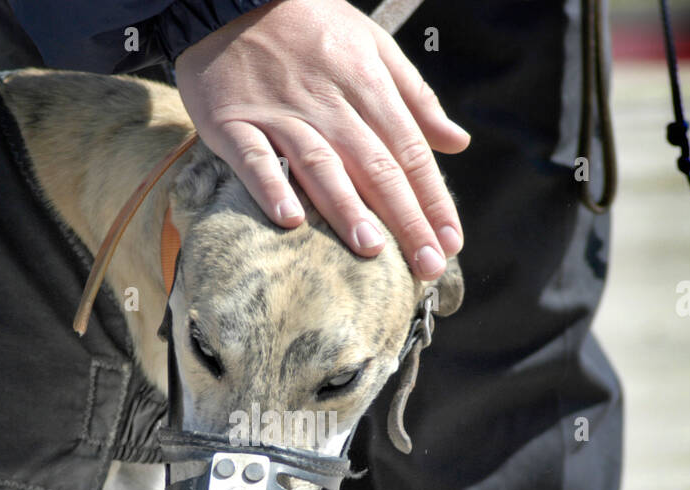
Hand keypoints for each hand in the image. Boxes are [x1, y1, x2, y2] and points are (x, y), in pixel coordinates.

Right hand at [173, 0, 468, 279]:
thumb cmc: (308, 24)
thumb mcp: (372, 45)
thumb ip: (415, 97)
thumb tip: (457, 142)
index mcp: (366, 83)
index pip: (409, 150)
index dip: (433, 198)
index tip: (452, 242)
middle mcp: (328, 102)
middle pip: (374, 166)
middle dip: (405, 219)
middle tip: (428, 266)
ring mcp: (279, 113)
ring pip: (319, 164)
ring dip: (346, 208)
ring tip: (371, 249)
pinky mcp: (232, 122)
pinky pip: (254, 157)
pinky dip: (270, 186)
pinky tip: (289, 220)